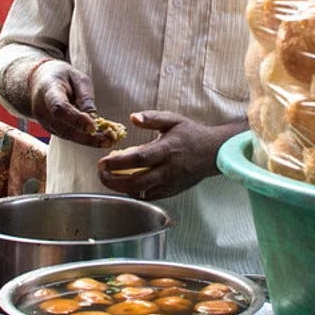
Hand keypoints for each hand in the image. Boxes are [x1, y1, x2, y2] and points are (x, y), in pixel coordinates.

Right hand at [27, 60, 116, 147]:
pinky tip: (97, 139)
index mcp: (49, 90)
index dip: (76, 119)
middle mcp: (42, 109)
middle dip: (87, 136)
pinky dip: (82, 139)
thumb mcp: (78, 78)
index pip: (60, 108)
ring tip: (107, 141)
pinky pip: (65, 136)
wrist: (40, 81)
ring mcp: (43, 121)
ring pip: (66, 135)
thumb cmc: (62, 77)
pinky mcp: (48, 128)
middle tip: (108, 139)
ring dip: (87, 141)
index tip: (94, 126)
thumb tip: (94, 118)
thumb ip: (85, 96)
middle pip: (64, 127)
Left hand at [97, 112, 238, 200]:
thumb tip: (132, 117)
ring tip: (108, 178)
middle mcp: (168, 170)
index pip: (138, 159)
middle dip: (113, 180)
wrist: (214, 153)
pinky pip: (148, 196)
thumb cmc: (192, 135)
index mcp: (167, 150)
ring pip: (140, 192)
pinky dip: (134, 192)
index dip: (118, 162)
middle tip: (100, 173)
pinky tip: (126, 184)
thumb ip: (151, 117)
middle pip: (135, 182)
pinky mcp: (171, 191)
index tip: (103, 161)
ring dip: (120, 188)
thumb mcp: (173, 120)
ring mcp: (169, 183)